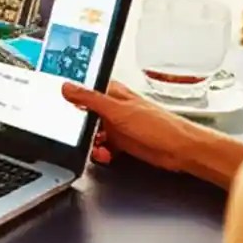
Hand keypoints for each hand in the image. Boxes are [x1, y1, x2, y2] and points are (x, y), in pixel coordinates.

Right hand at [62, 80, 198, 171]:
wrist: (179, 150)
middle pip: (85, 115)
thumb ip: (90, 99)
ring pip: (92, 134)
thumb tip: (67, 87)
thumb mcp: (117, 110)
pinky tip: (106, 155)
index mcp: (112, 92)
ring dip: (91, 143)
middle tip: (80, 134)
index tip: (63, 109)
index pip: (84, 90)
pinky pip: (103, 147)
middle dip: (80, 128)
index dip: (72, 99)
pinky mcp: (122, 141)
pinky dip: (101, 153)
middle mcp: (114, 107)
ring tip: (98, 148)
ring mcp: (118, 125)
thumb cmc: (158, 125)